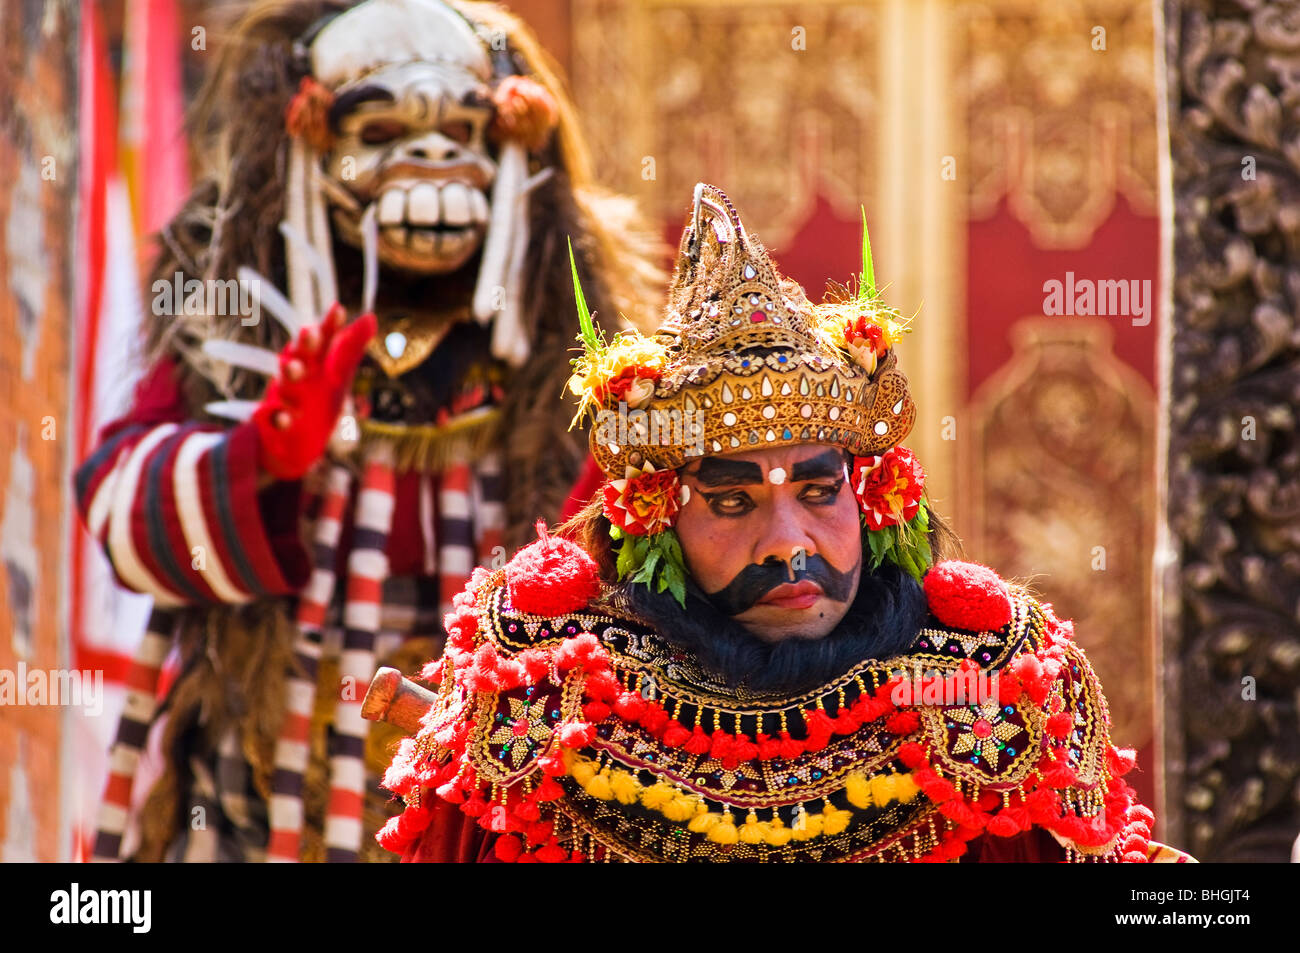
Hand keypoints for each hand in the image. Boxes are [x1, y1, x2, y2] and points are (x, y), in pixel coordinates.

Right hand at [253, 304, 375, 479]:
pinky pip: (274, 419)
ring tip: (294, 368)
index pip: (324, 340)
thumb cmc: (317, 400)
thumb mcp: (338, 376)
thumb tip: (370, 316)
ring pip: (285, 384)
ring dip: (289, 375)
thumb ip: (351, 348)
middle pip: (301, 356)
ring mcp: (285, 397)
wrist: (296, 443)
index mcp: (316, 363)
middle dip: (305, 344)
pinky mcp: (275, 423)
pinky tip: (284, 419)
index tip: (338, 309)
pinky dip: (278, 418)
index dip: (330, 325)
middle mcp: (298, 376)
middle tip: (310, 332)